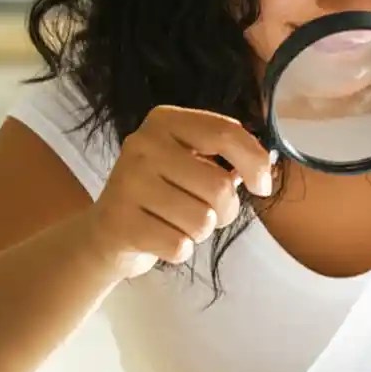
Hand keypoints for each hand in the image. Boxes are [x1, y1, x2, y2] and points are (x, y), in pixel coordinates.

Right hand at [83, 105, 273, 278]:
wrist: (105, 232)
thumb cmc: (162, 194)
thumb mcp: (191, 162)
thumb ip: (227, 158)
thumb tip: (265, 170)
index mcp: (164, 121)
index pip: (226, 132)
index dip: (256, 162)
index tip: (263, 186)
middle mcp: (143, 145)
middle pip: (220, 186)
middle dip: (225, 210)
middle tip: (206, 212)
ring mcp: (128, 183)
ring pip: (202, 221)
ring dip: (200, 231)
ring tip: (176, 222)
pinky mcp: (120, 223)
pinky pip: (180, 246)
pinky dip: (179, 250)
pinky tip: (159, 238)